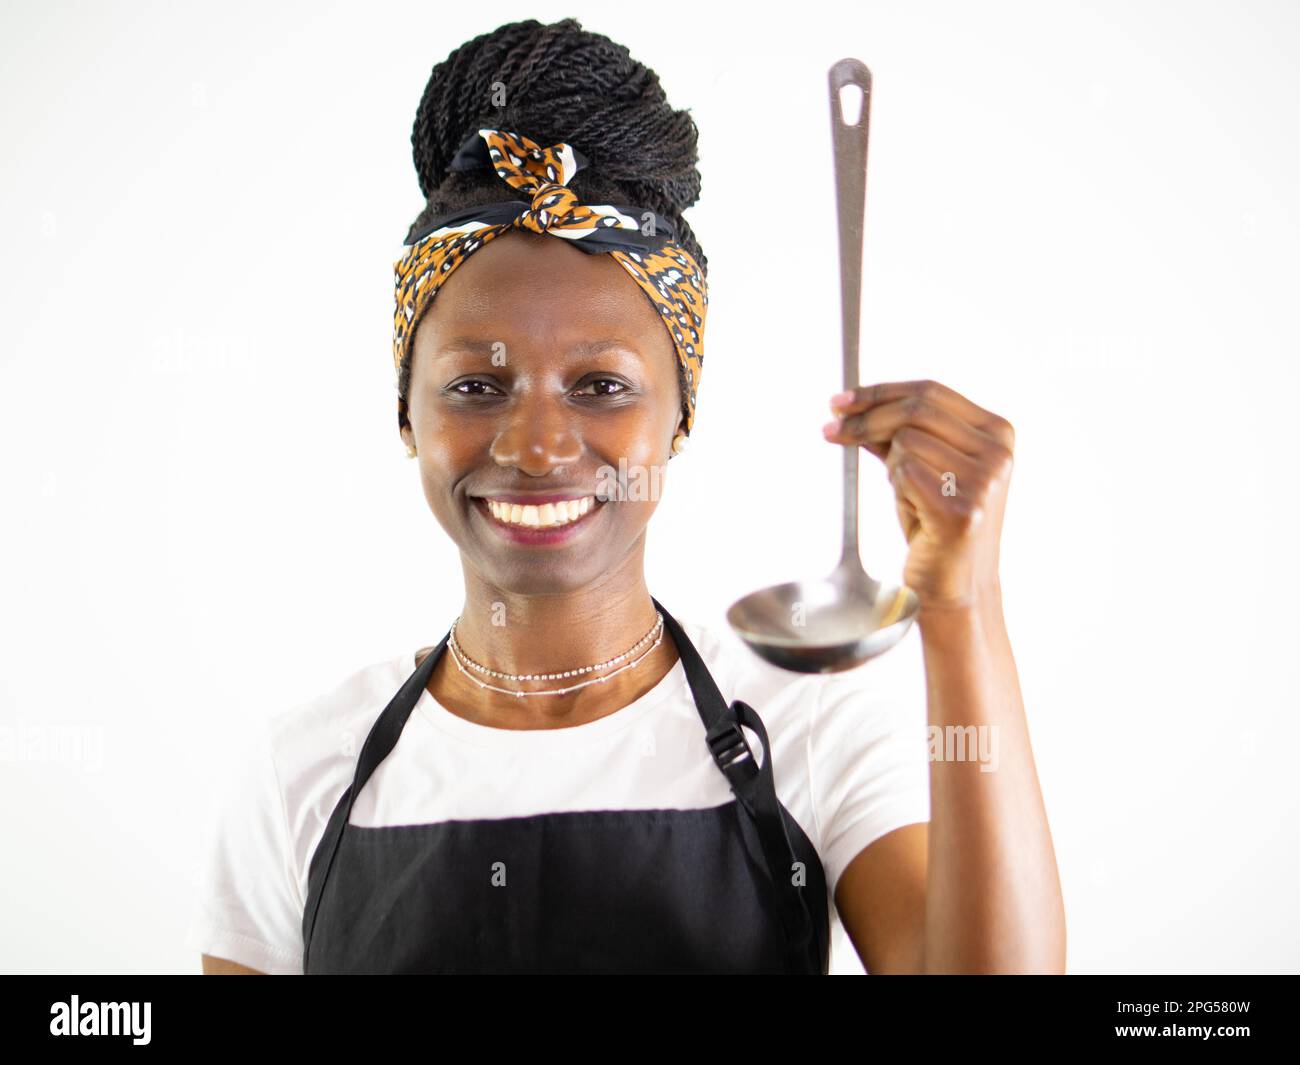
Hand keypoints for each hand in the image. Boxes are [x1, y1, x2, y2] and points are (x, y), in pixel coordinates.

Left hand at [823, 380, 1013, 610]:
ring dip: (892, 469)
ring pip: (906, 443)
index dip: (880, 392)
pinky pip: (904, 474)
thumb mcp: (919, 467)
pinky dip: (898, 490)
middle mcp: (998, 452)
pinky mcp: (962, 510)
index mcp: (997, 432)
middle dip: (866, 418)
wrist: (956, 587)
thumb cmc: (935, 526)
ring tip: (910, 497)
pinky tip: (915, 514)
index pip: (930, 391)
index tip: (840, 400)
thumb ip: (896, 434)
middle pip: (915, 410)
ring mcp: (984, 481)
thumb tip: (849, 406)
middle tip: (831, 428)